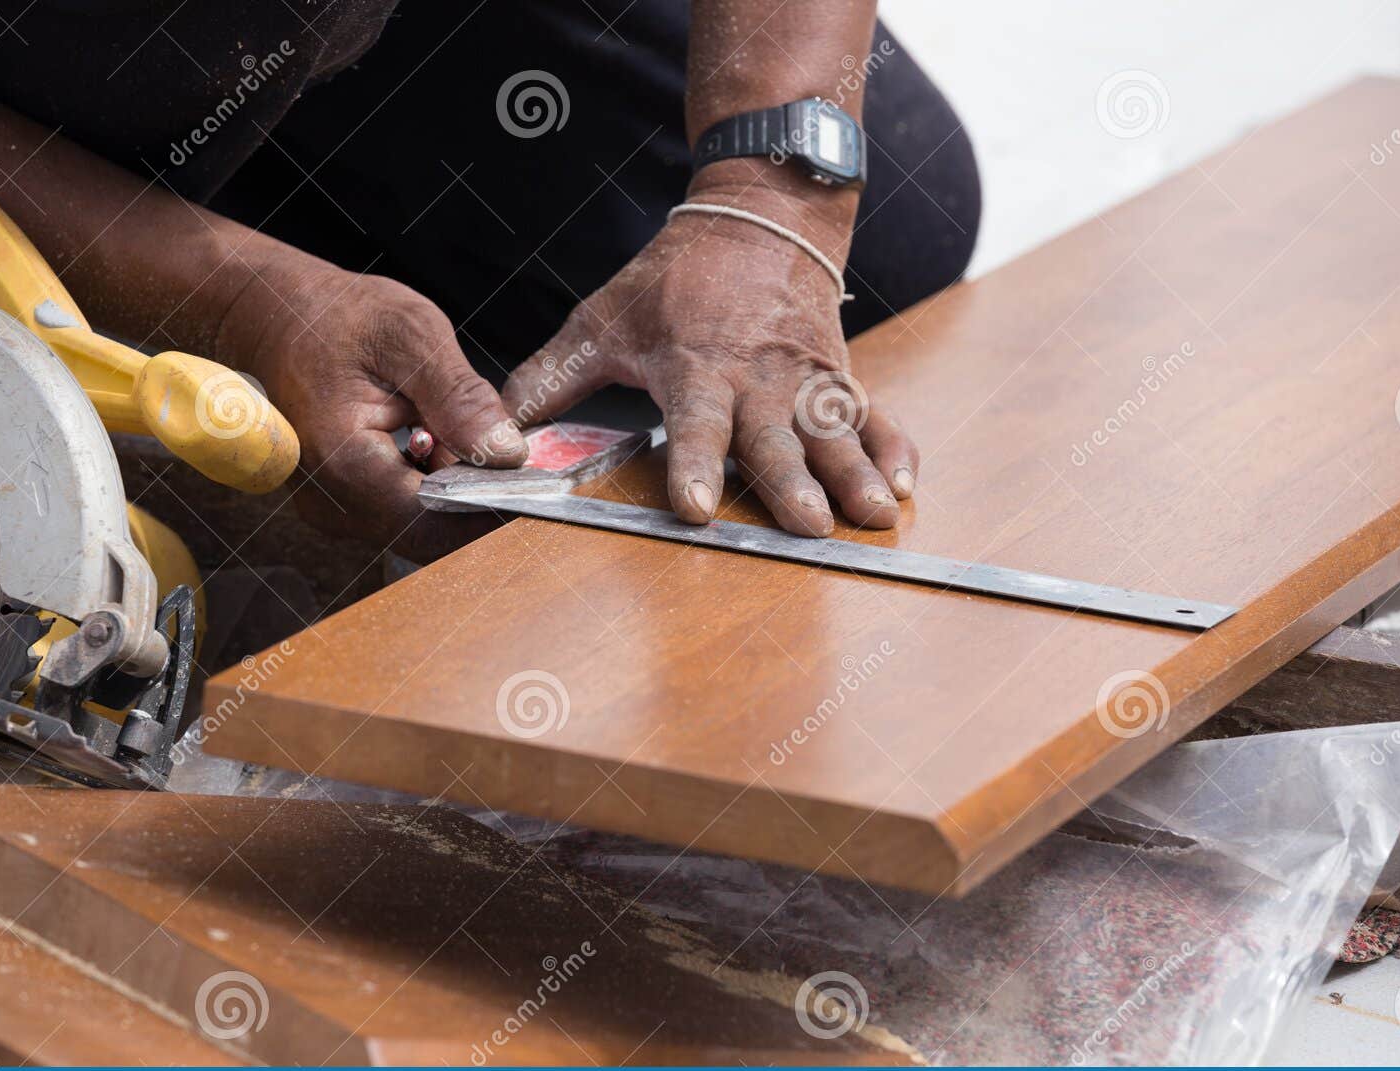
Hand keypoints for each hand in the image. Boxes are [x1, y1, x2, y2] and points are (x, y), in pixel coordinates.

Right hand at [218, 255, 526, 559]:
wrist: (268, 314)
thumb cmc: (329, 316)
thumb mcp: (408, 335)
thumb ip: (460, 397)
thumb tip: (509, 453)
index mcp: (344, 463)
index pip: (436, 521)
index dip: (491, 506)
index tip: (532, 478)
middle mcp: (332, 502)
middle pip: (431, 532)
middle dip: (477, 496)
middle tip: (502, 445)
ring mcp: (333, 508)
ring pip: (421, 525)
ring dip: (455, 487)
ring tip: (454, 428)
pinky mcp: (342, 503)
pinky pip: (403, 512)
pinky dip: (433, 481)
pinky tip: (433, 438)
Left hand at [499, 185, 916, 536]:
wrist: (759, 214)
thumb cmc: (673, 279)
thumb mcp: (603, 320)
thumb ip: (550, 380)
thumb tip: (494, 435)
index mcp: (697, 367)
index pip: (694, 423)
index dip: (692, 464)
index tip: (692, 505)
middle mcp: (757, 377)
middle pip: (776, 437)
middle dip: (793, 483)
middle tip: (809, 526)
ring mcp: (805, 377)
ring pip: (834, 431)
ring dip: (854, 474)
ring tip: (873, 515)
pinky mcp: (839, 376)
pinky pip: (875, 413)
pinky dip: (894, 446)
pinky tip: (904, 485)